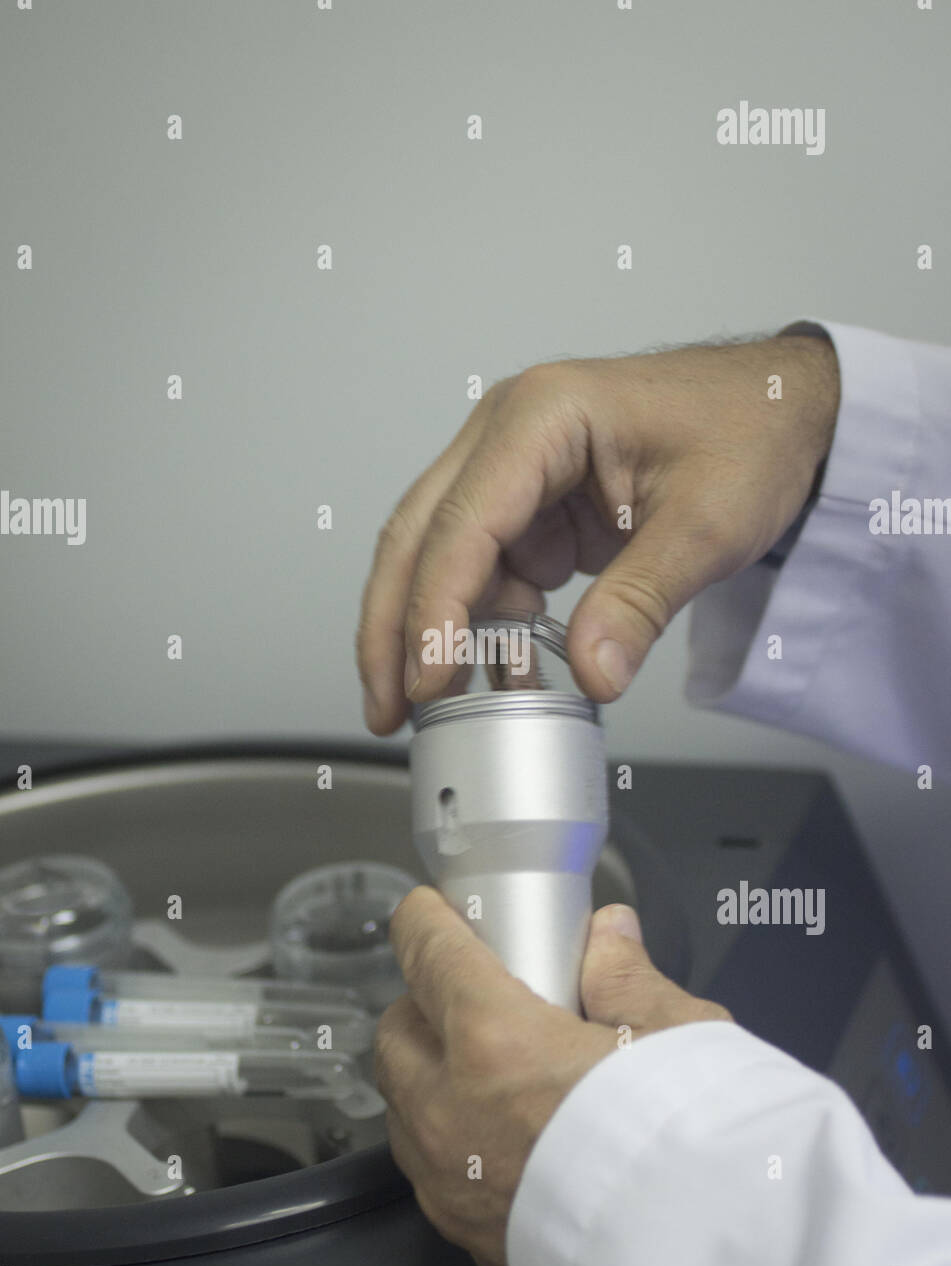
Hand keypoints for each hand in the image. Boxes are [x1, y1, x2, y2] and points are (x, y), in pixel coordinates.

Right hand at [357, 334, 839, 730]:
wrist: (788, 410)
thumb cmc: (753, 429)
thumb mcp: (707, 525)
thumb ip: (640, 603)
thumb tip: (590, 675)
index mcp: (543, 416)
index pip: (461, 524)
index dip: (434, 611)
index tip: (425, 682)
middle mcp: (511, 434)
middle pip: (419, 536)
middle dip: (395, 629)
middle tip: (387, 708)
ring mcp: (516, 469)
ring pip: (443, 559)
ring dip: (444, 633)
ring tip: (457, 703)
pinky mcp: (533, 503)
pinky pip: (490, 571)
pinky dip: (490, 625)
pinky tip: (506, 669)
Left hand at [374, 886, 731, 1265]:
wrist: (707, 1254)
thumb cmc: (690, 1148)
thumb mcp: (676, 1031)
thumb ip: (627, 975)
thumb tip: (608, 938)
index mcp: (496, 1043)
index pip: (427, 953)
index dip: (425, 919)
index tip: (431, 910)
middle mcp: (453, 1113)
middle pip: (396, 1031)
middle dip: (424, 1002)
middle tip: (474, 992)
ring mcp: (450, 1181)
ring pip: (401, 1105)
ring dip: (429, 1074)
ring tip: (492, 1067)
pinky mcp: (464, 1231)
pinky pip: (428, 1171)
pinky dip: (449, 1139)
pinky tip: (504, 1134)